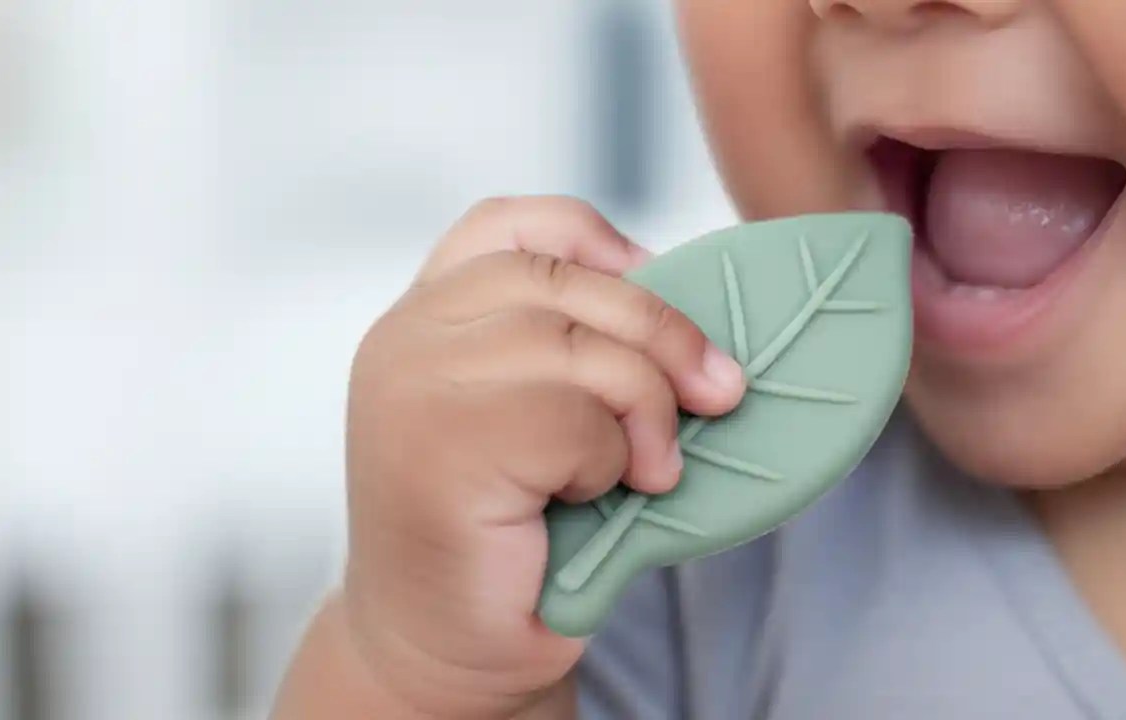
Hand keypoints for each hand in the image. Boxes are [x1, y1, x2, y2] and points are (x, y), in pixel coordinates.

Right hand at [340, 196, 745, 717]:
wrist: (443, 650)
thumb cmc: (503, 536)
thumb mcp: (535, 414)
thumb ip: (572, 350)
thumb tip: (683, 316)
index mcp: (422, 321)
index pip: (503, 226)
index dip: (591, 237)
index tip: (651, 280)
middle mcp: (406, 340)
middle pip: (563, 279)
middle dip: (662, 333)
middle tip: (719, 391)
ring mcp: (415, 388)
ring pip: (580, 347)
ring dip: (643, 411)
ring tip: (646, 471)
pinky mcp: (443, 445)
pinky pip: (575, 419)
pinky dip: (610, 461)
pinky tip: (589, 500)